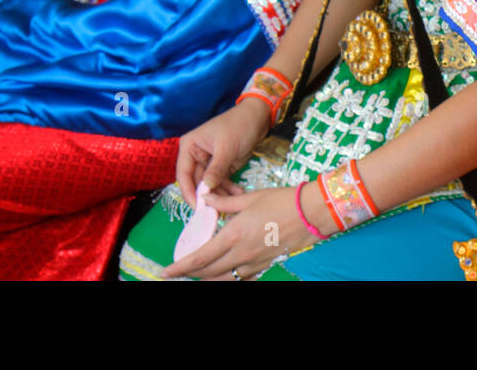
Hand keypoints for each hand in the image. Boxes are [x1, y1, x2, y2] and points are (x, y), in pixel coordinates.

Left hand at [162, 184, 321, 279]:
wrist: (311, 213)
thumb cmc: (281, 200)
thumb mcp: (249, 197)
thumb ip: (224, 203)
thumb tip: (206, 199)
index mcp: (233, 235)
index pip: (199, 259)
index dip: (179, 268)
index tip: (164, 271)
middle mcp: (240, 254)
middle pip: (208, 273)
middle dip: (190, 274)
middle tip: (179, 270)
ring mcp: (253, 263)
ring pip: (223, 279)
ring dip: (208, 277)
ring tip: (199, 272)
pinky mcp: (264, 265)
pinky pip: (241, 278)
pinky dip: (229, 277)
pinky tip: (225, 272)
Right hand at [174, 98, 271, 203]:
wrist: (258, 117)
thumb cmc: (238, 125)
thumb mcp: (226, 148)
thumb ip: (215, 170)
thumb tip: (206, 190)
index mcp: (190, 146)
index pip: (183, 174)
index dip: (188, 192)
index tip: (197, 207)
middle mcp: (196, 155)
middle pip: (196, 182)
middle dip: (206, 196)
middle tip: (215, 211)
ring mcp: (209, 162)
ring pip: (209, 185)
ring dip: (219, 195)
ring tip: (230, 205)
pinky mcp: (221, 166)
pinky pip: (221, 182)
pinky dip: (228, 189)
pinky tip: (238, 195)